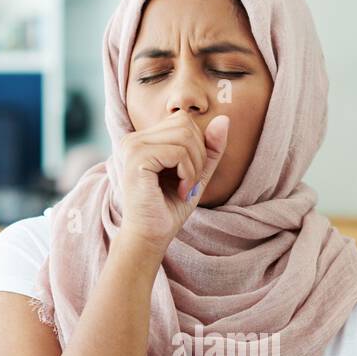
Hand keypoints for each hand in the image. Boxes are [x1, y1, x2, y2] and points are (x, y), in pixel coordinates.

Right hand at [116, 112, 229, 258]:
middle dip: (198, 155)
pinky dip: (188, 173)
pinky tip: (181, 191)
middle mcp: (134, 139)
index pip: (183, 121)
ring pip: (184, 136)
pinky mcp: (136, 159)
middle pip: (185, 124)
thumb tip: (224, 119)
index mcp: (144, 139)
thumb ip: (210, 148)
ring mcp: (132, 147)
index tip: (190, 175)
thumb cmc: (170, 207)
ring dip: (194, 166)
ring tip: (186, 187)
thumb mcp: (197, 173)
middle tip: (190, 183)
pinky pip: (177, 152)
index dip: (198, 145)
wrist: (151, 236)